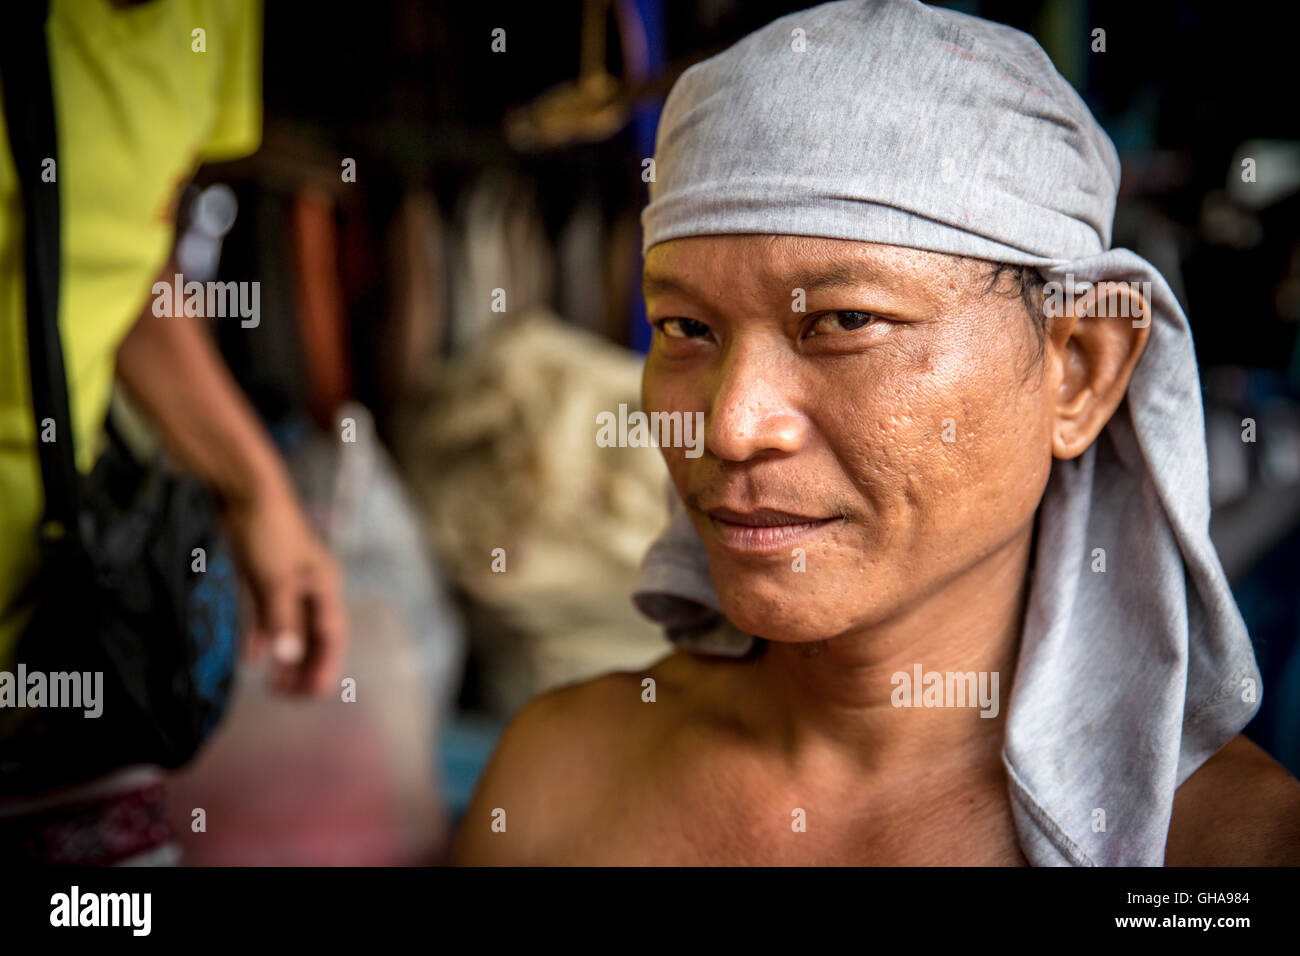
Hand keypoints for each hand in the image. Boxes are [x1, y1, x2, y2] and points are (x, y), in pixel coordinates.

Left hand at [221, 483, 348, 695]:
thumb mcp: (276, 578)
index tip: (312, 694)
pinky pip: (269, 616)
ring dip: (285, 656)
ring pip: (292, 628)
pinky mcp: (265, 577)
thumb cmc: (268, 530)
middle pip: (315, 635)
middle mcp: (312, 586)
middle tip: (289, 696)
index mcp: (325, 585)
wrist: (243, 490)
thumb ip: (281, 619)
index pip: (332, 634)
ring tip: (272, 685)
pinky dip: (263, 637)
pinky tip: (252, 656)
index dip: (325, 665)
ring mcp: (288, 582)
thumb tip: (286, 658)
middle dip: (305, 667)